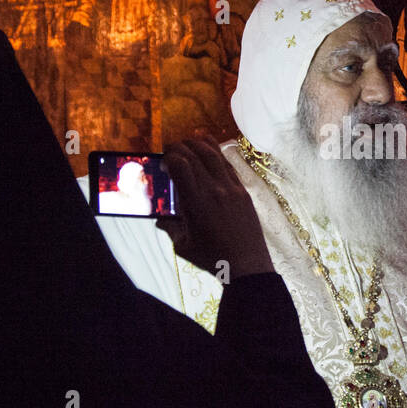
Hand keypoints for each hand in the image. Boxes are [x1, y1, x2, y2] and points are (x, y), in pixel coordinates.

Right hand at [159, 138, 273, 278]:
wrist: (247, 266)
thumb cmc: (212, 259)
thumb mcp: (183, 245)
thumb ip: (170, 227)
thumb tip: (159, 218)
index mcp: (196, 203)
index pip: (180, 165)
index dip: (169, 157)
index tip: (163, 162)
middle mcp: (214, 191)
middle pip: (195, 155)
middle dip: (179, 147)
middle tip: (171, 149)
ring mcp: (231, 189)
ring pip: (214, 155)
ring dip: (199, 144)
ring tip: (188, 141)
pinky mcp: (243, 192)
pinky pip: (229, 166)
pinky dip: (217, 154)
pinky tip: (209, 150)